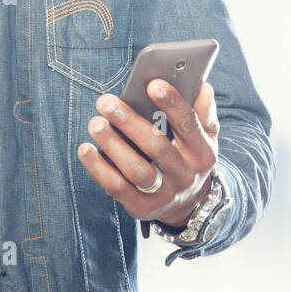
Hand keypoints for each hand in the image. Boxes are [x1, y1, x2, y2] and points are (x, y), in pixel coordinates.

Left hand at [77, 80, 219, 227]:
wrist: (189, 203)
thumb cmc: (190, 156)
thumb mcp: (205, 135)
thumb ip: (203, 111)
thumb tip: (202, 87)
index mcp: (202, 152)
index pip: (188, 125)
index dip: (172, 104)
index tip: (153, 84)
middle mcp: (185, 175)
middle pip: (157, 147)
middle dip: (129, 122)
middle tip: (106, 102)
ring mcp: (164, 194)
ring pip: (136, 170)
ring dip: (113, 145)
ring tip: (95, 123)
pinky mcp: (142, 207)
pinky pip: (117, 188)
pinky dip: (99, 169)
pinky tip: (85, 149)